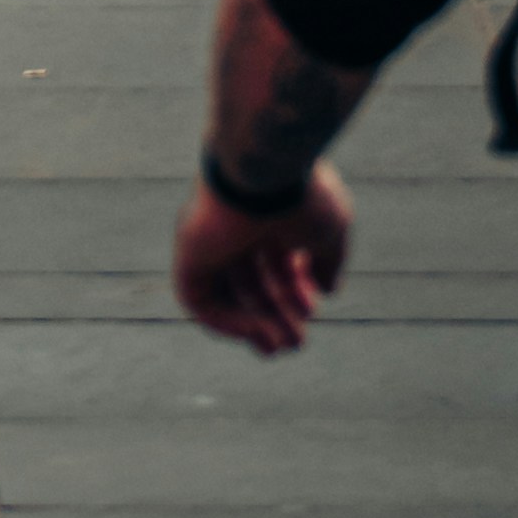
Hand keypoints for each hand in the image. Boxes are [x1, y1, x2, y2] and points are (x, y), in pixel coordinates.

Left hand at [171, 158, 355, 354]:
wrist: (261, 170)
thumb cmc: (299, 193)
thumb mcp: (329, 230)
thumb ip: (328, 260)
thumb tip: (328, 289)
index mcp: (266, 213)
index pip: (276, 260)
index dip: (294, 290)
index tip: (313, 310)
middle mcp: (236, 226)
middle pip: (253, 281)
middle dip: (277, 315)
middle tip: (297, 344)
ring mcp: (209, 240)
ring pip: (227, 294)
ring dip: (255, 325)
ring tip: (281, 347)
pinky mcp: (188, 254)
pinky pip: (199, 299)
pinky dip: (226, 320)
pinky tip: (255, 331)